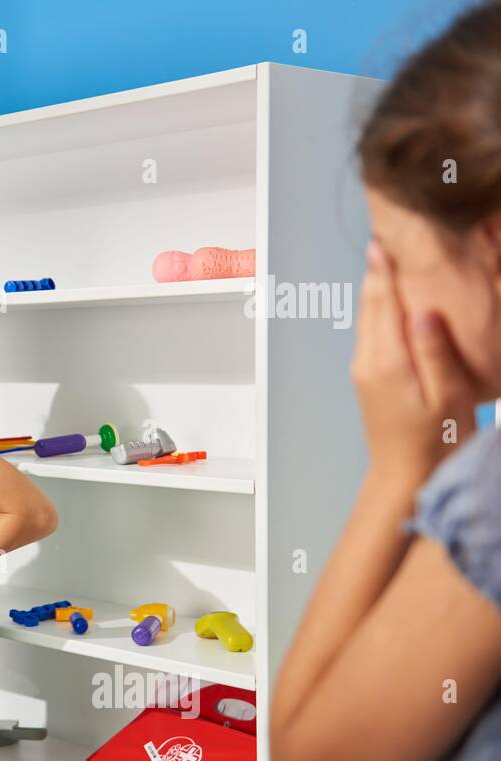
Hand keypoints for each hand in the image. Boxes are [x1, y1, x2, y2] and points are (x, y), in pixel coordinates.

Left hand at [350, 239, 478, 489]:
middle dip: (377, 269)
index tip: (386, 238)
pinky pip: (370, 330)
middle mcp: (368, 361)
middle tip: (384, 233)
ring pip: (366, 316)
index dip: (386, 269)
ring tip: (386, 253)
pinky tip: (390, 294)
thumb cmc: (437, 440)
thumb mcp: (449, 396)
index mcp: (388, 362)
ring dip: (375, 285)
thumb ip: (435, 352)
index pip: (384, 303)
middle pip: (369, 304)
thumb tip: (422, 311)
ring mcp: (363, 368)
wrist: (406, 475)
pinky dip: (378, 306)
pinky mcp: (367, 375)